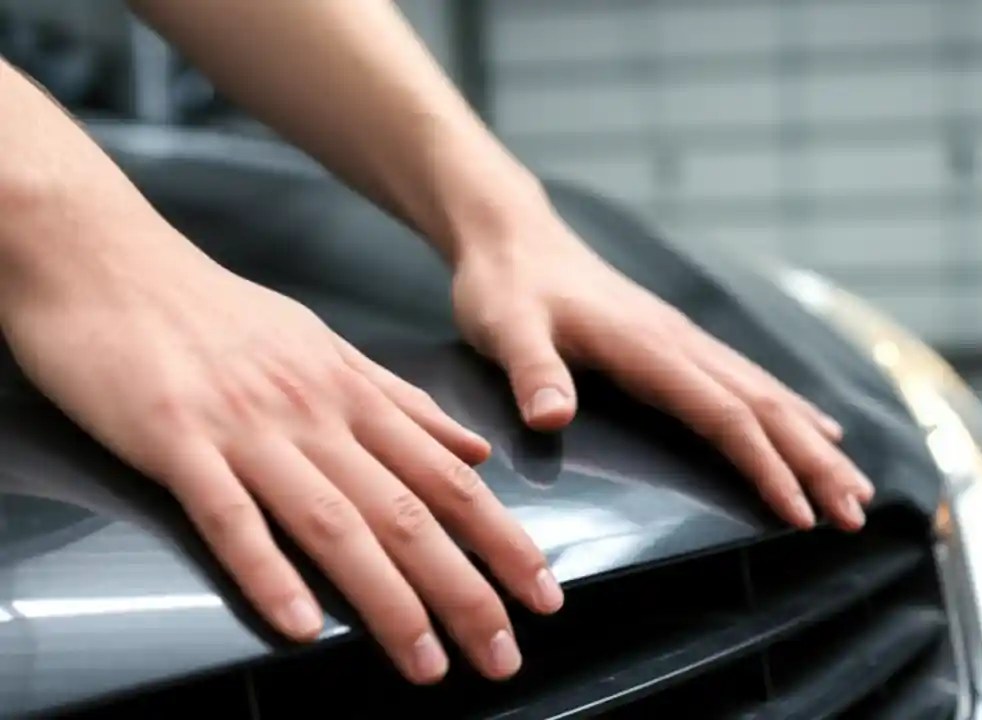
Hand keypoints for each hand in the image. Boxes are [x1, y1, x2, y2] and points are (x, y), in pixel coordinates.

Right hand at [1, 234, 560, 683]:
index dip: (502, 539)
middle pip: (407, 512)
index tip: (542, 591)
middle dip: (465, 589)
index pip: (448, 480)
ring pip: (334, 523)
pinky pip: (229, 515)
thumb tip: (473, 448)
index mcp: (354, 396)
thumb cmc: (219, 315)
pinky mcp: (175, 440)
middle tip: (504, 655)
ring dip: (388, 600)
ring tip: (427, 662)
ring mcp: (247, 429)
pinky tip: (302, 625)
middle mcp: (316, 415)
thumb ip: (403, 404)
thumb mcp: (328, 348)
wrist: (111, 263)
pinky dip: (268, 572)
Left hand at [450, 205, 874, 530]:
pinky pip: (750, 380)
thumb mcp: (505, 328)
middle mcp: (681, 343)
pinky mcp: (678, 341)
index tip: (801, 514)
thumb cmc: (506, 287)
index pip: (724, 415)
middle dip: (816, 462)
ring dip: (815, 442)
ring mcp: (685, 340)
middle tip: (857, 513)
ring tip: (855, 485)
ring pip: (768, 395)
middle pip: (766, 408)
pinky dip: (792, 410)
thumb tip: (552, 417)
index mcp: (649, 348)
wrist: (513, 235)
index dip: (766, 466)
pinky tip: (816, 427)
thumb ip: (532, 371)